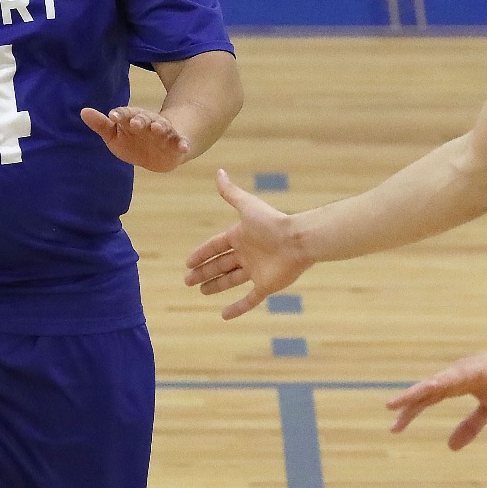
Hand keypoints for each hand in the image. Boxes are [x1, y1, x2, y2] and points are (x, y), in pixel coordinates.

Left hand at [80, 105, 189, 171]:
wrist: (158, 153)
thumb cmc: (132, 140)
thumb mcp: (114, 135)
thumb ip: (101, 124)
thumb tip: (83, 111)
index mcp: (132, 119)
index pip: (125, 114)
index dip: (119, 115)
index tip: (112, 117)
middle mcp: (148, 123)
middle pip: (144, 118)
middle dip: (140, 120)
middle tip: (135, 123)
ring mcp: (163, 132)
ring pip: (162, 127)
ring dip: (161, 127)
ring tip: (158, 128)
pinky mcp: (176, 143)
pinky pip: (180, 142)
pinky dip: (183, 143)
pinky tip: (184, 147)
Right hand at [184, 169, 312, 318]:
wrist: (298, 240)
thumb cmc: (273, 222)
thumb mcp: (247, 206)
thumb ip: (231, 192)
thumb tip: (218, 172)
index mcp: (240, 236)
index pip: (215, 246)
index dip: (201, 254)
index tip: (187, 262)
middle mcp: (246, 254)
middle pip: (220, 264)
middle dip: (203, 272)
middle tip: (187, 280)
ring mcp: (256, 271)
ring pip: (231, 280)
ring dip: (216, 286)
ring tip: (201, 291)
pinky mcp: (266, 285)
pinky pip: (249, 299)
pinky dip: (237, 308)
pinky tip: (224, 315)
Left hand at [385, 337, 486, 448]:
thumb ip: (470, 426)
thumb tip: (450, 447)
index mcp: (457, 384)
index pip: (428, 399)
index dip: (411, 412)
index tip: (395, 428)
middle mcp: (456, 374)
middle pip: (426, 392)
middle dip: (407, 406)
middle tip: (391, 423)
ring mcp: (466, 369)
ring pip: (435, 382)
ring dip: (416, 392)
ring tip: (397, 403)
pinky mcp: (480, 367)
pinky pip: (458, 375)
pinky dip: (443, 381)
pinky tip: (431, 386)